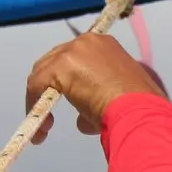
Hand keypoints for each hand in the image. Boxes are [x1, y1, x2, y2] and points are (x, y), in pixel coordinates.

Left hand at [25, 32, 167, 144]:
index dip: (66, 81)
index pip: (75, 59)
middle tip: (50, 117)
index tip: (69, 103)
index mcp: (104, 46)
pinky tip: (41, 128)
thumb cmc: (136, 108)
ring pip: (43, 72)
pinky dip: (34, 105)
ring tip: (45, 126)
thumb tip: (82, 121)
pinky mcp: (60, 66)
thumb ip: (97, 102)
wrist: (138, 111)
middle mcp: (87, 42)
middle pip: (54, 60)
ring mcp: (72, 52)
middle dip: (48, 88)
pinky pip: (37, 85)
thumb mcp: (117, 99)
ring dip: (40, 98)